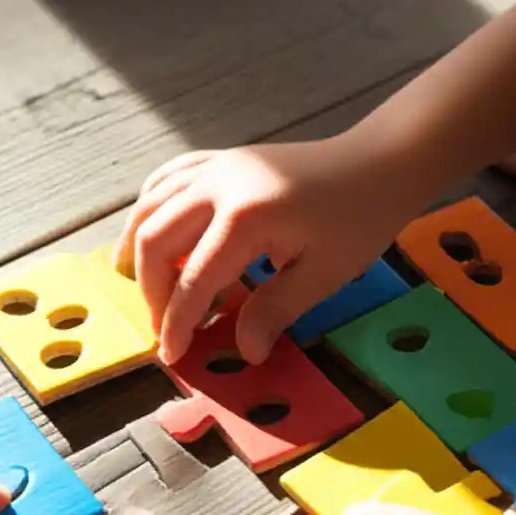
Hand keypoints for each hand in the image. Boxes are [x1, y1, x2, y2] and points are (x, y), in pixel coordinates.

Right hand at [115, 135, 425, 364]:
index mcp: (246, 218)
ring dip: (138, 245)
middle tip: (162, 325)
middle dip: (151, 289)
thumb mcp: (324, 275)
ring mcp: (218, 165)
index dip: (178, 323)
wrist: (380, 163)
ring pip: (152, 203)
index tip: (172, 356)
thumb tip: (245, 352)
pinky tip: (151, 229)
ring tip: (135, 281)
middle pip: (157, 238)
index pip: (195, 280)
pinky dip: (152, 204)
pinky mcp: (223, 158)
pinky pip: (169, 176)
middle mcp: (220, 185)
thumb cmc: (359, 220)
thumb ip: (276, 311)